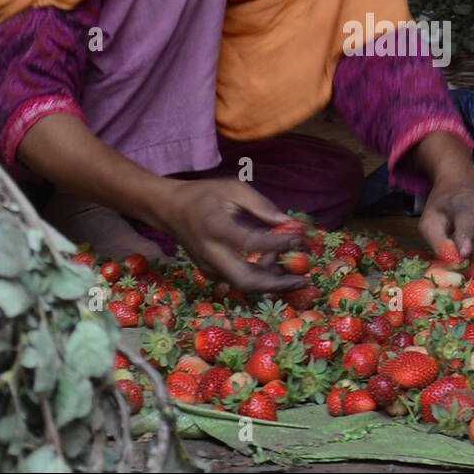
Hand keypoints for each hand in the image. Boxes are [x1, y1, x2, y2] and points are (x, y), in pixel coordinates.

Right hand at [154, 178, 308, 292]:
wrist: (170, 210)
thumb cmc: (203, 195)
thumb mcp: (232, 189)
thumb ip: (261, 205)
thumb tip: (287, 223)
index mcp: (215, 227)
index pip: (250, 243)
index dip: (277, 244)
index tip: (298, 238)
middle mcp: (210, 253)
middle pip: (246, 280)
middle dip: (277, 283)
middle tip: (304, 279)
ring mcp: (208, 267)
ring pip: (243, 284)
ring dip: (270, 279)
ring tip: (287, 261)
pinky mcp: (210, 273)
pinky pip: (238, 280)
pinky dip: (259, 276)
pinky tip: (272, 263)